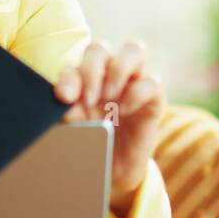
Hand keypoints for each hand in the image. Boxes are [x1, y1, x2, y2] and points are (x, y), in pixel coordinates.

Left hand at [55, 40, 164, 215]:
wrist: (112, 169)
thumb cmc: (90, 142)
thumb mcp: (75, 129)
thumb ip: (70, 113)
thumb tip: (66, 103)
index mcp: (83, 79)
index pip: (74, 64)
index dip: (69, 77)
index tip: (64, 97)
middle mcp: (107, 75)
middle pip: (100, 48)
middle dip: (92, 69)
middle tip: (88, 98)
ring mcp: (132, 83)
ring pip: (134, 50)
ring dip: (118, 69)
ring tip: (109, 96)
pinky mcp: (154, 99)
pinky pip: (152, 81)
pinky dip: (137, 93)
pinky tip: (126, 111)